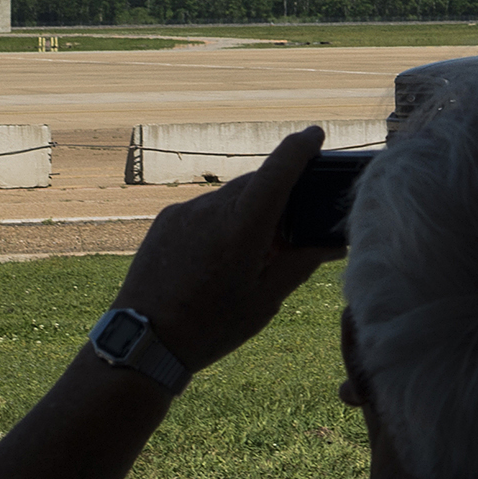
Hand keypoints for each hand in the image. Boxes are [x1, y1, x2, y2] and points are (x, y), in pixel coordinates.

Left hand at [113, 127, 344, 373]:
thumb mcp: (267, 299)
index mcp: (244, 226)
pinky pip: (205, 208)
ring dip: (248, 212)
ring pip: (231, 197)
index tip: (316, 134)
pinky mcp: (166, 220)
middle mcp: (213, 208)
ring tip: (248, 253)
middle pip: (258, 183)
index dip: (301, 146)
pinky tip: (217, 256)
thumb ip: (303, 262)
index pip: (280, 168)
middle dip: (279, 196)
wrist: (141, 344)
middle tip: (289, 230)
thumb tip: (335, 242)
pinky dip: (221, 220)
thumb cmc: (210, 326)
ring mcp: (185, 211)